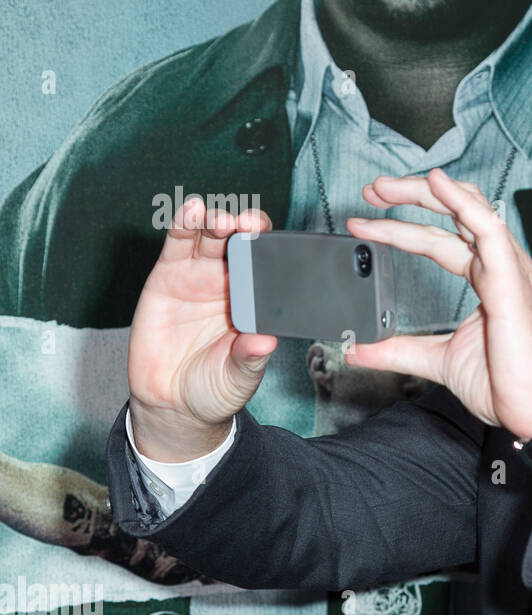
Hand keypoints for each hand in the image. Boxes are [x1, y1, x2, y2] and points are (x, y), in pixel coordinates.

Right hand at [126, 199, 276, 460]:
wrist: (172, 403)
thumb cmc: (215, 388)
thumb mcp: (238, 377)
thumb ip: (249, 358)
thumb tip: (265, 342)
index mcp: (256, 303)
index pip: (271, 267)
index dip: (275, 251)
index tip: (279, 246)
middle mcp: (231, 284)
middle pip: (243, 244)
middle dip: (247, 228)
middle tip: (248, 225)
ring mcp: (200, 277)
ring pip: (212, 237)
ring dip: (217, 220)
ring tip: (220, 220)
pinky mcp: (168, 275)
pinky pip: (178, 244)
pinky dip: (184, 223)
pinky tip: (190, 210)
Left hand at [343, 169, 531, 439]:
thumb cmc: (506, 385)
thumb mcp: (437, 360)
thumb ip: (398, 350)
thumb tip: (358, 349)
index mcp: (486, 279)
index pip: (439, 239)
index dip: (401, 228)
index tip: (363, 224)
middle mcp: (498, 266)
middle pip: (452, 214)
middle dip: (409, 198)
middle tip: (370, 193)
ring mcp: (508, 267)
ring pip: (466, 210)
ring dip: (423, 193)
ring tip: (383, 188)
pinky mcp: (511, 277)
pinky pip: (487, 227)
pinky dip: (460, 201)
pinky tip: (436, 184)